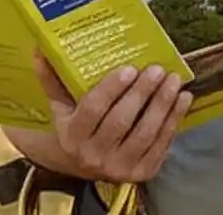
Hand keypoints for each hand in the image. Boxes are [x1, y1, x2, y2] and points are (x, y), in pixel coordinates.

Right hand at [33, 50, 192, 182]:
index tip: (130, 68)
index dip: (112, 89)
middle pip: (121, 121)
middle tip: (156, 69)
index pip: (93, 110)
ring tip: (173, 80)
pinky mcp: (142, 173)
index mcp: (72, 136)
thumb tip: (40, 48)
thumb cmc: (75, 126)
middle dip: (142, 93)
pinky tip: (183, 99)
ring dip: (162, 105)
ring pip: (145, 134)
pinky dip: (174, 121)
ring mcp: (120, 167)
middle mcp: (94, 155)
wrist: (85, 165)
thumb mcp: (60, 106)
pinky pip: (161, 145)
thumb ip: (51, 79)